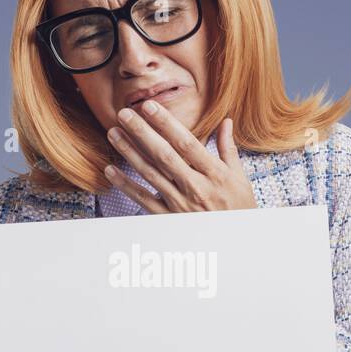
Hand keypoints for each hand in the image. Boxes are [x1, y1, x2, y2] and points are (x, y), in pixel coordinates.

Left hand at [105, 104, 255, 213]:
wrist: (236, 244)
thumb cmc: (239, 210)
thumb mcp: (240, 179)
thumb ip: (228, 150)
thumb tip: (226, 122)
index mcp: (215, 175)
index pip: (187, 144)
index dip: (167, 124)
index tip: (149, 106)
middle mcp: (196, 188)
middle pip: (165, 156)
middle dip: (142, 133)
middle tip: (124, 114)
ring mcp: (180, 205)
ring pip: (151, 175)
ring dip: (130, 153)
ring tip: (114, 134)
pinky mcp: (169, 219)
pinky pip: (144, 200)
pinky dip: (126, 186)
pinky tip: (111, 171)